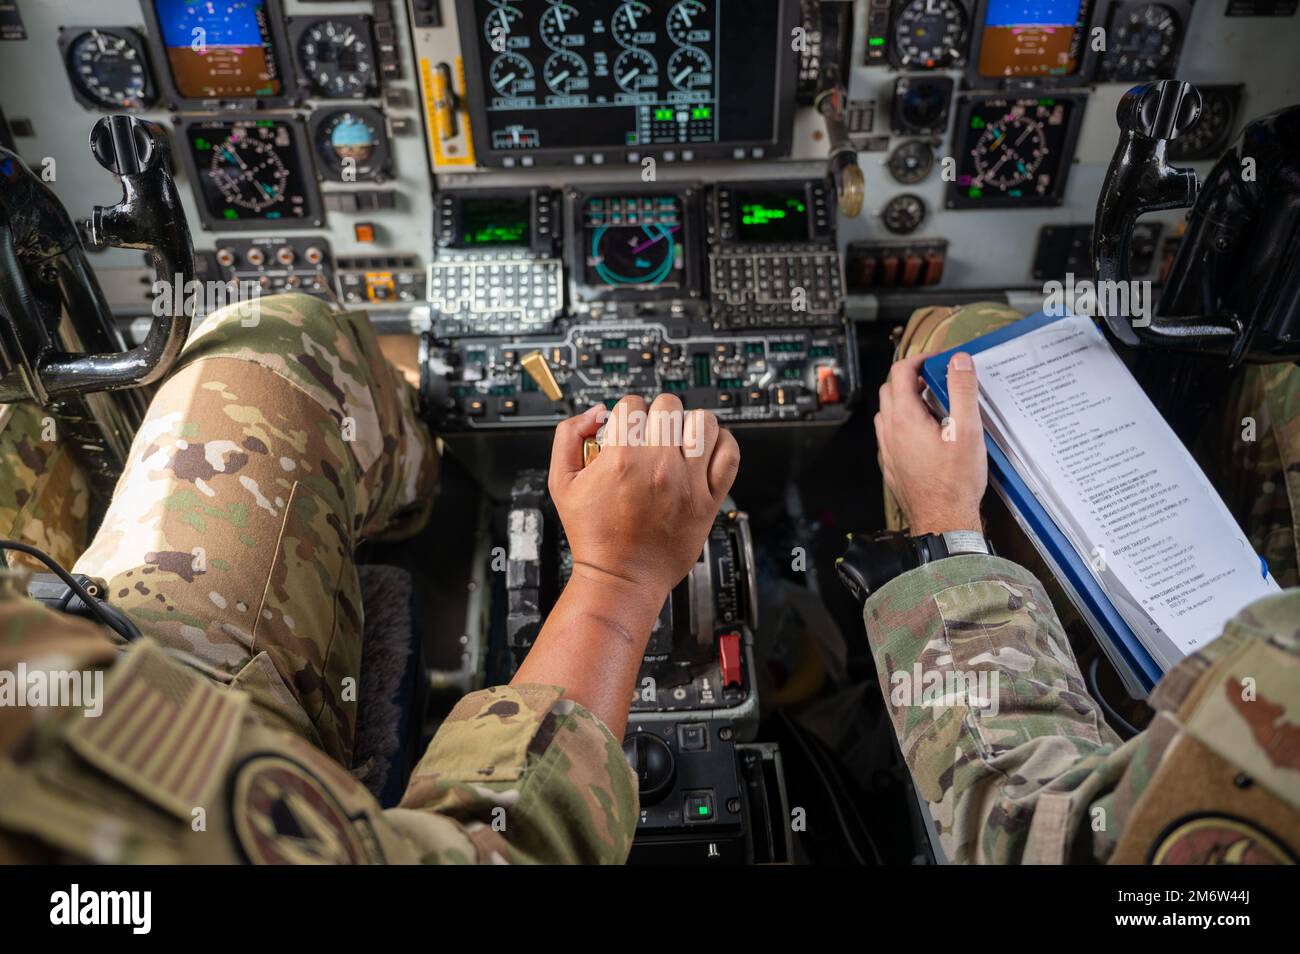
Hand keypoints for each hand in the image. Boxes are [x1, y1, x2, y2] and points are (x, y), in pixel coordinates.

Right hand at [549, 393, 739, 600]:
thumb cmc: (593, 536)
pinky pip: (729, 454)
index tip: (627, 428)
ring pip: (703, 422)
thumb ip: (568, 436)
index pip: (632, 403)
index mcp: (622, 458)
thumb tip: (596, 412)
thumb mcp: (562, 482)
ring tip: (679, 439)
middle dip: (656, 414)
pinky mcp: (709, 500)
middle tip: (651, 434)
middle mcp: (658, 465)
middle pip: (668, 405)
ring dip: (690, 424)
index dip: (626, 413)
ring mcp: (688, 482)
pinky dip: (721, 443)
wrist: (621, 578)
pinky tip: (706, 448)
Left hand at [875, 352, 986, 535]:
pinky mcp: (891, 466)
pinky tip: (925, 434)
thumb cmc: (955, 483)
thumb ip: (962, 391)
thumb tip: (959, 362)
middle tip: (935, 381)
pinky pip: (889, 435)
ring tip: (932, 406)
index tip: (936, 362)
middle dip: (911, 379)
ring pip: (887, 413)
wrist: (943, 522)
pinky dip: (903, 424)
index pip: (900, 373)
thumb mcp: (967, 431)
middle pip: (890, 390)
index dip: (918, 360)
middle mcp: (889, 432)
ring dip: (905, 401)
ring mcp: (887, 450)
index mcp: (904, 418)